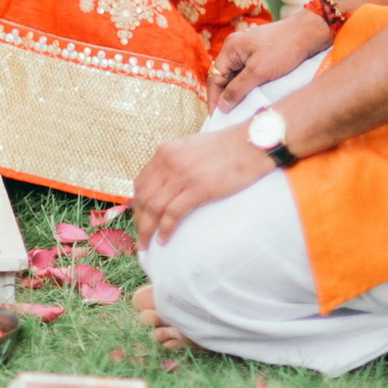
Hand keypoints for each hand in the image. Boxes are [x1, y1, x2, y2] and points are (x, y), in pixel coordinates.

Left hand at [132, 128, 273, 247]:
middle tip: (141, 237)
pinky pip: (173, 214)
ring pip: (154, 208)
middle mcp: (169, 162)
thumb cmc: (226, 147)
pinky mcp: (199, 188)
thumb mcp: (191, 147)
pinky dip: (165, 229)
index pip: (140, 183)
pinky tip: (163, 240)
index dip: (136, 204)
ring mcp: (182, 175)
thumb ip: (175, 161)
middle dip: (139, 220)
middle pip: (143, 197)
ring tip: (147, 244)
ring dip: (147, 229)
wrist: (250, 143)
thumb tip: (166, 182)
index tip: (139, 218)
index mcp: (165, 152)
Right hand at [208, 13, 330, 111]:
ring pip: (237, 76)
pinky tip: (252, 99)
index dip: (214, 99)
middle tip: (227, 119)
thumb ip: (237, 89)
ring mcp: (248, 51)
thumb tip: (222, 106)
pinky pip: (248, 74)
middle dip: (225, 97)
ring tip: (239, 113)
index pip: (215, 78)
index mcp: (231, 48)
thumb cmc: (284, 49)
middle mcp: (236, 48)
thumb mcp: (259, 72)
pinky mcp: (260, 55)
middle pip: (224, 77)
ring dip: (237, 93)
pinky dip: (248, 86)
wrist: (309, 33)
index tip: (216, 118)